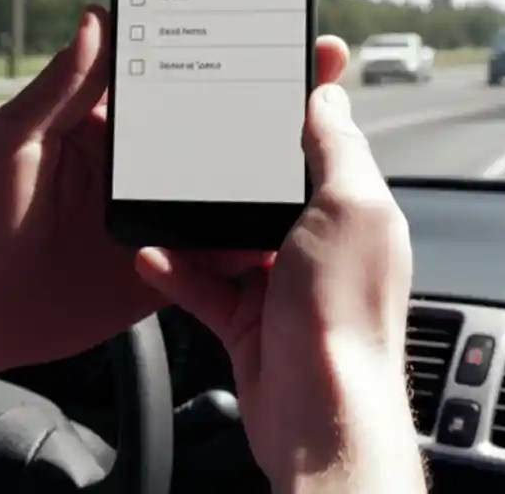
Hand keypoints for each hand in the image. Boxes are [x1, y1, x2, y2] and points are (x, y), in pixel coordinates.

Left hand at [0, 5, 350, 380]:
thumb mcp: (13, 141)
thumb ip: (61, 88)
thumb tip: (98, 17)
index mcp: (103, 124)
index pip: (171, 75)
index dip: (216, 47)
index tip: (264, 18)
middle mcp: (136, 166)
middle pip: (213, 125)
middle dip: (267, 97)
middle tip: (319, 64)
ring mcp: (153, 216)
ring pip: (224, 185)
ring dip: (270, 164)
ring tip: (325, 137)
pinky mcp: (159, 268)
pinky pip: (212, 252)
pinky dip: (248, 239)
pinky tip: (288, 222)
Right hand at [135, 84, 424, 491]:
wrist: (319, 415)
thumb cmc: (343, 314)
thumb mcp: (347, 208)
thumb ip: (336, 149)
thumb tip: (327, 94)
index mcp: (355, 213)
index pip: (323, 150)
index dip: (292, 118)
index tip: (252, 89)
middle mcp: (322, 247)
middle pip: (268, 193)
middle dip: (229, 172)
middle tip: (190, 140)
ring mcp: (284, 287)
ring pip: (228, 241)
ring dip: (192, 224)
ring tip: (156, 197)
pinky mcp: (248, 323)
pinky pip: (204, 288)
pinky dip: (176, 271)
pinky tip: (149, 256)